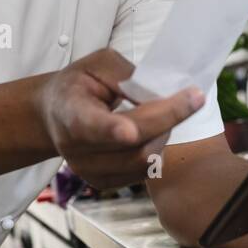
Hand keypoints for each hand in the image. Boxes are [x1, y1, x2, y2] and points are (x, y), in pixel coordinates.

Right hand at [35, 48, 204, 189]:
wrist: (53, 115)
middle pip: (134, 144)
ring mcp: (88, 170)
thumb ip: (127, 75)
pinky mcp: (102, 183)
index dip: (111, 130)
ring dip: (164, 133)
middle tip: (193, 97)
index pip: (90, 125)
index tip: (130, 131)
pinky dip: (156, 147)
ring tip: (160, 112)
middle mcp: (75, 147)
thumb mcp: (98, 64)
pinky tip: (149, 131)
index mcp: (70, 111)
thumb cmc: (80, 83)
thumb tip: (158, 97)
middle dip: (170, 118)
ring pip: (144, 159)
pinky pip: (144, 170)